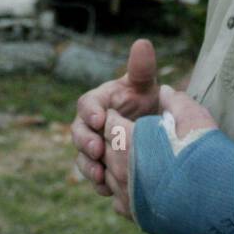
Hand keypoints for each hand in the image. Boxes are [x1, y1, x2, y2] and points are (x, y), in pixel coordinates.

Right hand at [71, 39, 159, 196]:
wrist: (155, 127)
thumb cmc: (146, 100)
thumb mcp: (145, 84)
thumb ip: (142, 67)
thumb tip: (142, 42)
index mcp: (98, 102)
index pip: (87, 105)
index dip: (90, 112)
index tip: (99, 119)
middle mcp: (90, 125)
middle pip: (78, 133)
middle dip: (86, 143)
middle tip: (98, 150)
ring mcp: (93, 147)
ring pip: (83, 158)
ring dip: (89, 167)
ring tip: (101, 176)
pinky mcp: (100, 167)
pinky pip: (94, 177)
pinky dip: (100, 184)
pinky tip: (109, 190)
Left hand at [102, 86, 218, 220]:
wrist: (218, 201)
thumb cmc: (206, 155)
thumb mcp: (193, 117)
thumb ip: (174, 101)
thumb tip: (164, 91)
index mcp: (131, 141)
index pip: (109, 124)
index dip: (117, 118)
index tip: (126, 116)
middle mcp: (122, 168)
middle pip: (105, 148)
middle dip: (113, 140)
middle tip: (128, 136)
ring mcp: (126, 193)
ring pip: (108, 174)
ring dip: (116, 165)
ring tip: (132, 159)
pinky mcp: (134, 213)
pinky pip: (117, 198)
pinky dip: (123, 189)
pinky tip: (137, 184)